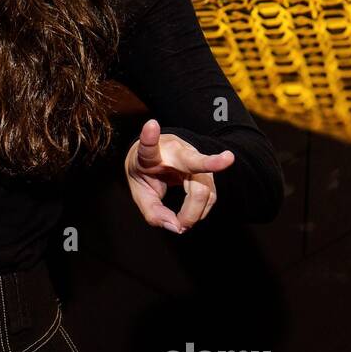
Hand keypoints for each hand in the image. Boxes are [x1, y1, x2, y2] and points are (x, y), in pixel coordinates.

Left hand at [124, 117, 234, 233]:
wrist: (159, 154)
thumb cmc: (146, 170)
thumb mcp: (140, 191)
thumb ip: (152, 211)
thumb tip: (176, 227)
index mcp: (151, 154)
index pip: (149, 145)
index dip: (149, 136)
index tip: (150, 124)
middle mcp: (175, 151)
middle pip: (194, 167)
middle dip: (197, 196)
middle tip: (182, 226)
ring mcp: (195, 158)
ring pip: (205, 188)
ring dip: (195, 212)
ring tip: (182, 224)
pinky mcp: (207, 171)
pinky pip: (210, 195)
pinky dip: (200, 211)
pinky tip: (190, 216)